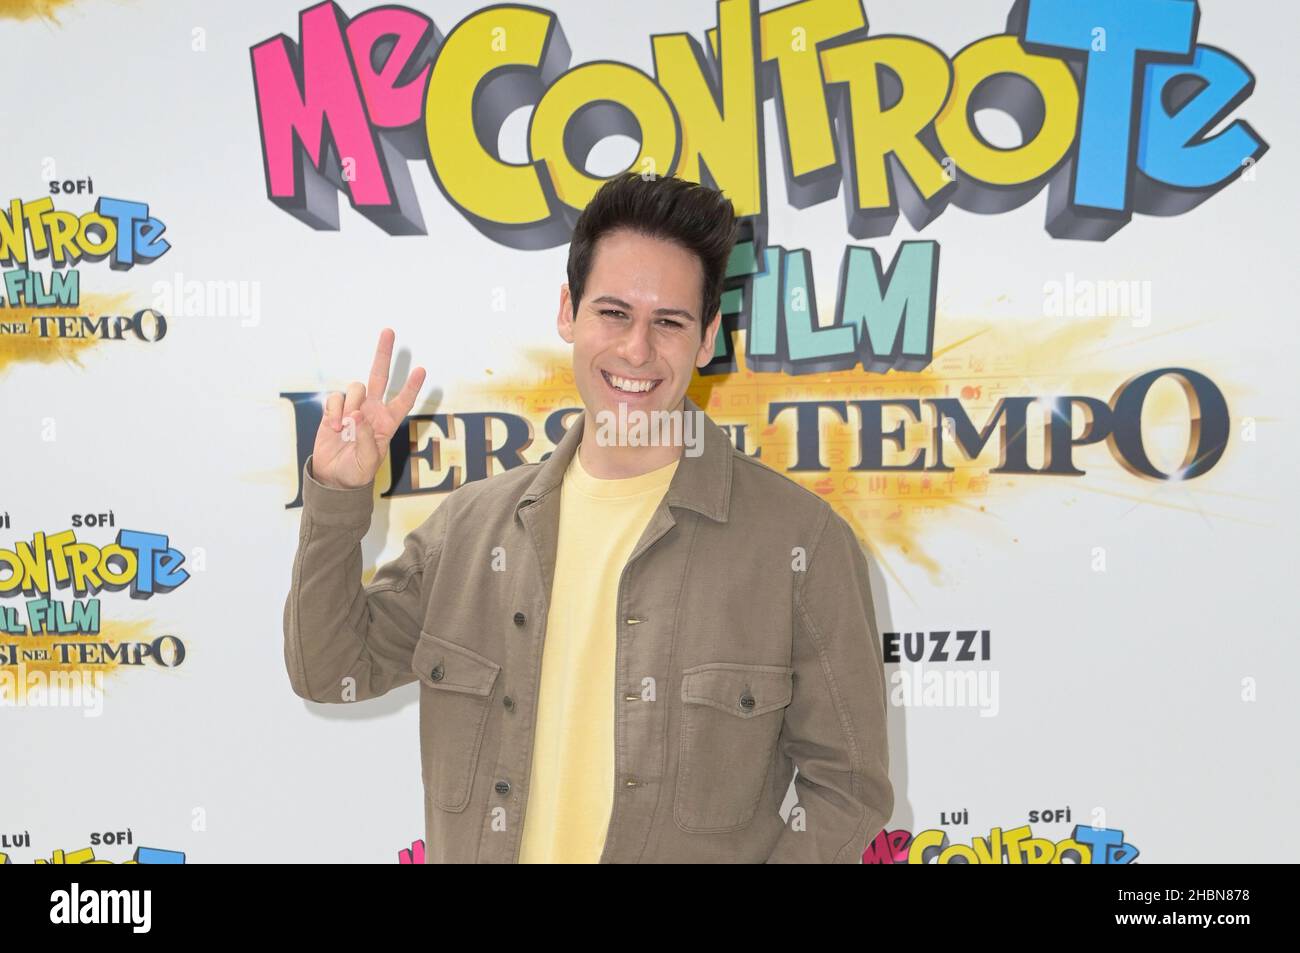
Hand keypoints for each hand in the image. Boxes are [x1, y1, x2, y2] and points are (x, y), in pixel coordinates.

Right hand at [312, 328, 425, 488]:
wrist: (334, 477)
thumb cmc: (356, 472)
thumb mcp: (367, 462)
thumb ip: (366, 440)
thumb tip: (357, 415)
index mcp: (388, 423)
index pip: (404, 401)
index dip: (412, 386)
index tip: (421, 369)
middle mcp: (373, 410)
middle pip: (380, 376)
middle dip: (384, 354)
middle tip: (389, 331)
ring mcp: (353, 408)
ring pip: (355, 388)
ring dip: (350, 404)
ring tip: (344, 427)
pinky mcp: (334, 409)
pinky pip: (335, 399)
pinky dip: (333, 411)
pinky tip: (332, 427)